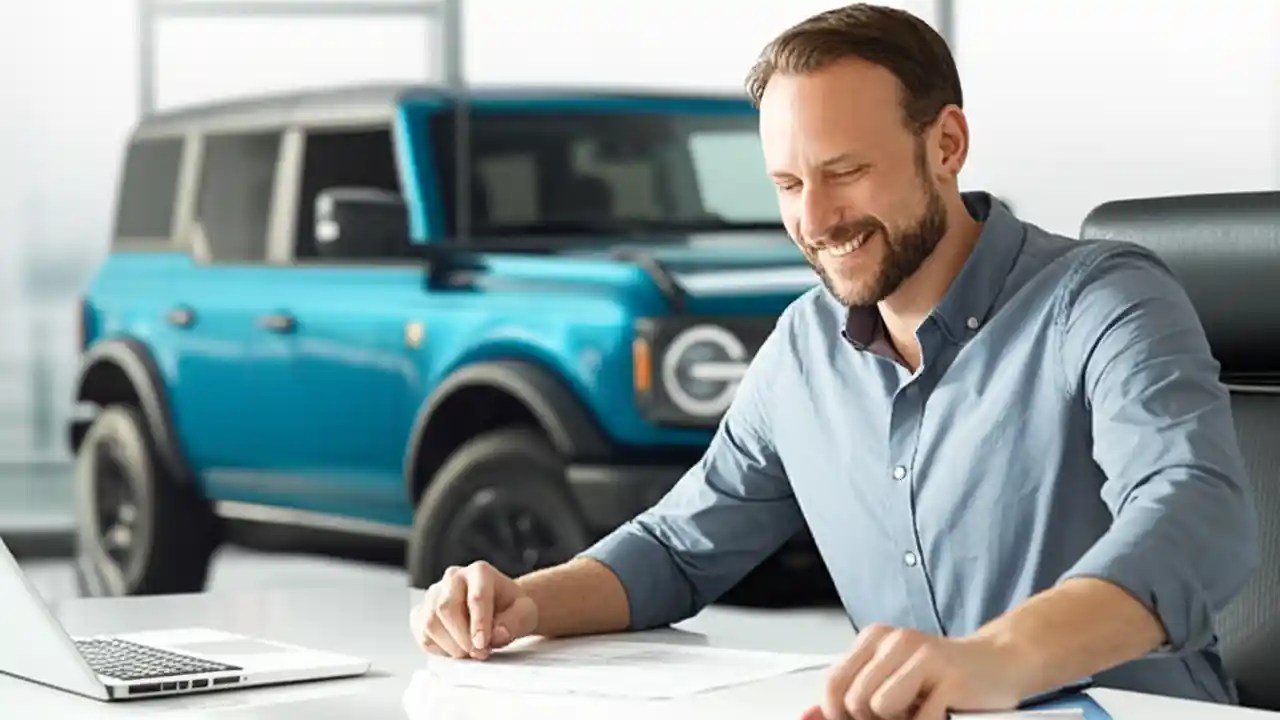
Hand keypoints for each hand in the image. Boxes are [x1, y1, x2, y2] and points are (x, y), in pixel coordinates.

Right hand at [408, 561, 538, 659]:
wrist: (499, 608)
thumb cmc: (510, 609)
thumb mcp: (524, 613)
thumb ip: (515, 622)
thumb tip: (497, 634)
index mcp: (480, 572)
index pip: (475, 597)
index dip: (479, 624)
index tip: (482, 644)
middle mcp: (453, 577)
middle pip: (447, 609)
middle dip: (463, 638)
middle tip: (479, 653)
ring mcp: (433, 594)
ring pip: (431, 623)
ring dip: (451, 646)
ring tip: (469, 652)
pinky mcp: (421, 613)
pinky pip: (423, 635)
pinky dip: (439, 649)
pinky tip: (457, 648)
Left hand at [806, 623, 1032, 719]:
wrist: (1000, 661)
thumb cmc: (941, 677)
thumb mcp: (889, 680)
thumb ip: (850, 697)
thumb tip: (808, 716)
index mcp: (875, 638)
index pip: (833, 685)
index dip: (841, 715)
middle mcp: (896, 640)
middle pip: (855, 701)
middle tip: (901, 715)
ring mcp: (925, 656)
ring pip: (880, 707)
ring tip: (919, 712)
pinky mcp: (952, 677)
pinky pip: (919, 718)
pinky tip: (940, 713)